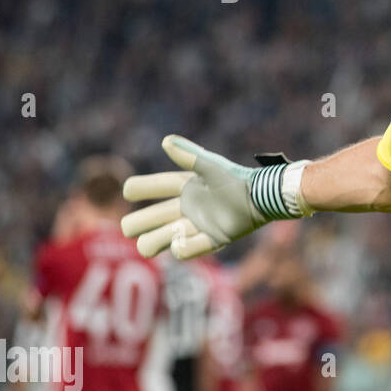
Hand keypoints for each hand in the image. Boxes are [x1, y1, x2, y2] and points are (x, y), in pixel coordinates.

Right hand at [121, 135, 294, 259]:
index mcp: (187, 187)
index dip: (140, 187)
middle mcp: (189, 207)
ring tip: (145, 245)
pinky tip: (177, 243)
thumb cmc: (237, 180)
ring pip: (165, 237)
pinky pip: (192, 249)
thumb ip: (189, 156)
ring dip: (155, 240)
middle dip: (137, 223)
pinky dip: (182, 248)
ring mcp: (200, 224)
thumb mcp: (211, 166)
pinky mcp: (214, 238)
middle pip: (154, 217)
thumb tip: (166, 141)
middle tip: (128, 228)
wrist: (263, 198)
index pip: (156, 187)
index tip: (127, 190)